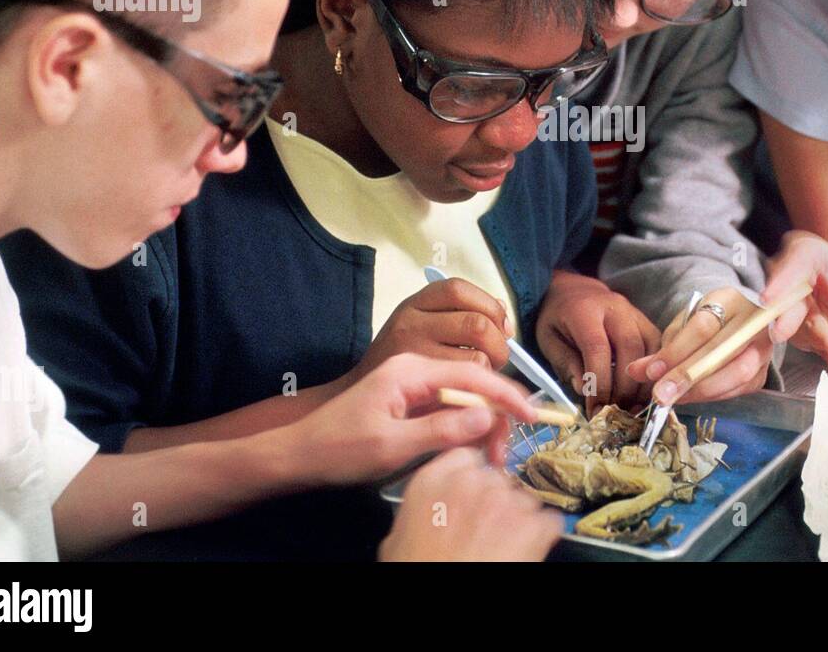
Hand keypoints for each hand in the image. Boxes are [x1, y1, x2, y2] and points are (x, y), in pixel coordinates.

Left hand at [296, 352, 536, 485]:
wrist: (298, 454)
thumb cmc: (339, 449)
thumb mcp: (392, 445)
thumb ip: (442, 430)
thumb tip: (488, 417)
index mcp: (411, 369)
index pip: (473, 374)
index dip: (505, 395)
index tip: (530, 418)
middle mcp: (415, 369)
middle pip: (472, 385)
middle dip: (494, 417)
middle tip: (501, 456)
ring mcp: (412, 384)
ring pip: (463, 398)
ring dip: (481, 426)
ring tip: (488, 459)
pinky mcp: (409, 401)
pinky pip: (448, 408)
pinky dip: (463, 429)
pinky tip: (468, 450)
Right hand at [345, 278, 511, 383]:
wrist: (360, 392)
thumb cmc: (401, 357)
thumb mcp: (423, 323)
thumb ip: (460, 313)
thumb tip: (502, 311)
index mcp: (416, 302)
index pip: (460, 290)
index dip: (490, 306)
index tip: (502, 327)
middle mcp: (411, 322)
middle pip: (476, 323)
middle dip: (499, 343)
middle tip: (497, 356)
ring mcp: (414, 354)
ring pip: (476, 356)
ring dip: (490, 367)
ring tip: (483, 373)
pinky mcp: (420, 386)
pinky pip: (464, 383)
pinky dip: (478, 384)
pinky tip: (470, 386)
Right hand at [379, 448, 561, 560]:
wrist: (439, 600)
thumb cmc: (418, 569)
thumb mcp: (400, 534)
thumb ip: (420, 505)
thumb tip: (429, 507)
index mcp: (435, 480)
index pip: (467, 456)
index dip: (473, 476)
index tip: (472, 492)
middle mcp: (473, 482)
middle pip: (497, 478)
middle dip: (495, 500)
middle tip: (484, 529)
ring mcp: (506, 501)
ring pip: (524, 498)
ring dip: (518, 517)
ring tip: (502, 545)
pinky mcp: (534, 525)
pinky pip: (548, 521)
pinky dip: (542, 534)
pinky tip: (525, 549)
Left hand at [535, 271, 660, 413]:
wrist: (574, 291)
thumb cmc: (558, 319)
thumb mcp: (548, 340)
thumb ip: (565, 363)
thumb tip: (584, 390)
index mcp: (585, 311)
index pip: (597, 349)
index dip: (599, 383)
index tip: (596, 410)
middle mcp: (615, 308)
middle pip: (630, 349)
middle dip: (625, 387)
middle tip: (617, 414)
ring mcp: (635, 313)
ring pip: (650, 349)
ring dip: (644, 383)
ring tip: (632, 409)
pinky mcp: (647, 321)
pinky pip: (658, 348)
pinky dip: (655, 373)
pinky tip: (644, 393)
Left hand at [625, 287, 772, 405]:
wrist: (740, 323)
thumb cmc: (707, 322)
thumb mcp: (683, 326)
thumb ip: (663, 348)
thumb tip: (636, 371)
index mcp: (729, 300)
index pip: (703, 328)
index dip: (676, 352)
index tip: (652, 371)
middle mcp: (754, 322)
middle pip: (722, 352)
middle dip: (687, 377)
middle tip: (660, 395)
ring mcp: (764, 348)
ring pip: (737, 374)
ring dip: (700, 391)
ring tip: (673, 397)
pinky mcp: (764, 373)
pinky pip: (738, 389)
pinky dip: (712, 397)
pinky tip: (691, 398)